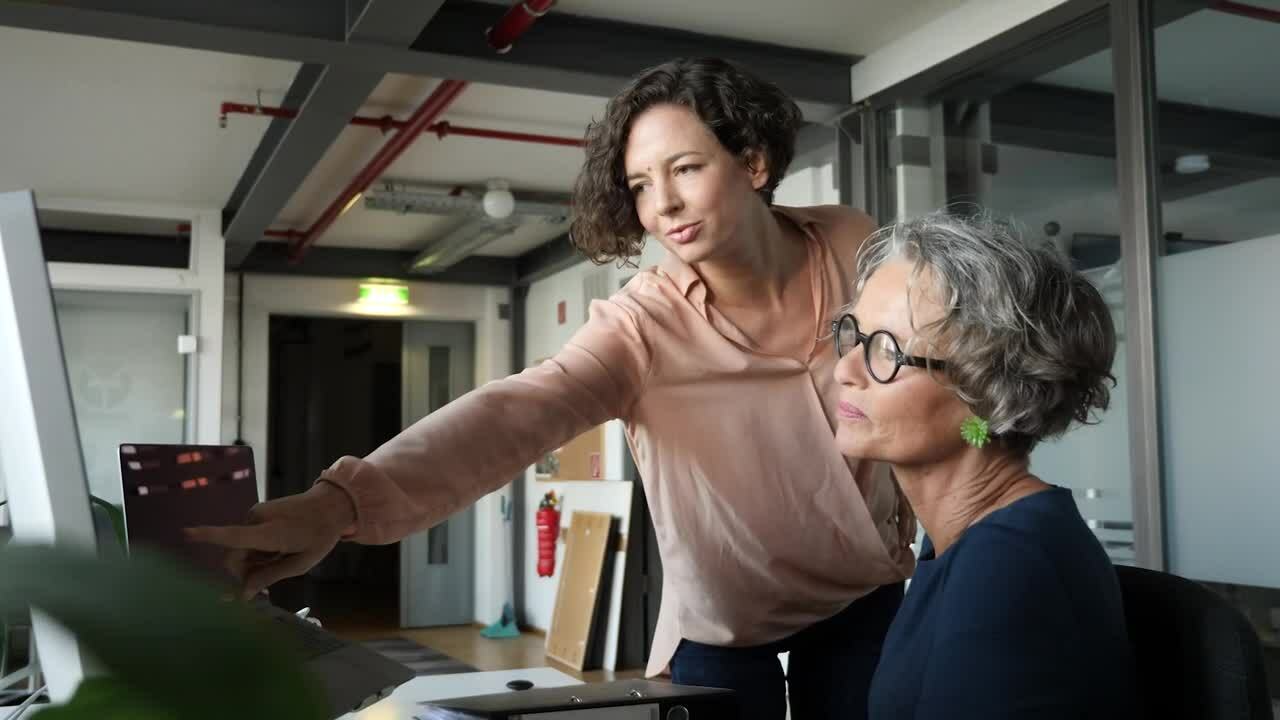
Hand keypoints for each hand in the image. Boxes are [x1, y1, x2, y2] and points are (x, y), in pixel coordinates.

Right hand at [185, 481, 355, 599]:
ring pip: (241, 549)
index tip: (185, 533)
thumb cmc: (320, 536)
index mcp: (270, 532)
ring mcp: (256, 514)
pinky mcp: (257, 513)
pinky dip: (256, 551)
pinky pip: (248, 539)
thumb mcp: (300, 563)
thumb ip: (269, 577)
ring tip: (279, 561)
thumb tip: (243, 594)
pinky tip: (276, 552)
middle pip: (234, 556)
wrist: (332, 504)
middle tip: (260, 590)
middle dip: (241, 574)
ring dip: (252, 562)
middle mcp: (257, 520)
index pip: (234, 536)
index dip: (208, 535)